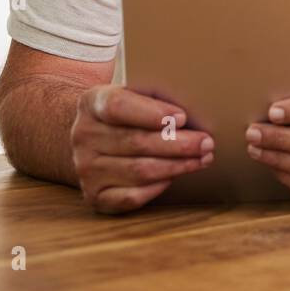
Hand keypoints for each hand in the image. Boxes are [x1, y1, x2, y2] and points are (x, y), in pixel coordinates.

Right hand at [70, 84, 213, 213]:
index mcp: (91, 103)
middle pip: (135, 141)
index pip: (118, 106)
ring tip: (202, 159)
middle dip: (178, 144)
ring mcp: (86, 169)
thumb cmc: (128, 112)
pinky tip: (175, 177)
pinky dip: (157, 187)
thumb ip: (155, 96)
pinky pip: (131, 197)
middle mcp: (83, 136)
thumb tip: (194, 107)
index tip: (182, 117)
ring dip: (176, 166)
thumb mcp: (134, 93)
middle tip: (206, 142)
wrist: (95, 137)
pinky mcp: (94, 196)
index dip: (151, 113)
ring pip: (138, 171)